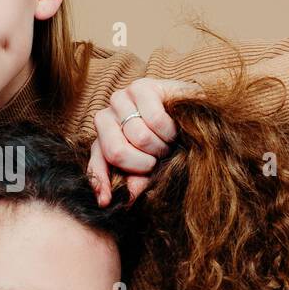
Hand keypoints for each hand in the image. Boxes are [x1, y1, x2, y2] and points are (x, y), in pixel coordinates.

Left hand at [88, 76, 203, 205]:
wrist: (193, 114)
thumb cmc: (169, 143)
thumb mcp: (151, 166)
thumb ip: (137, 180)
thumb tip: (127, 199)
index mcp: (103, 140)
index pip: (95, 163)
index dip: (100, 182)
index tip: (106, 202)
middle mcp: (105, 118)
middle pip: (115, 151)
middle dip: (143, 163)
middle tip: (158, 158)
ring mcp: (120, 100)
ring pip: (139, 137)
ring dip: (161, 145)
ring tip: (168, 141)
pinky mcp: (140, 87)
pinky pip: (155, 119)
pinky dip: (169, 130)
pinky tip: (173, 127)